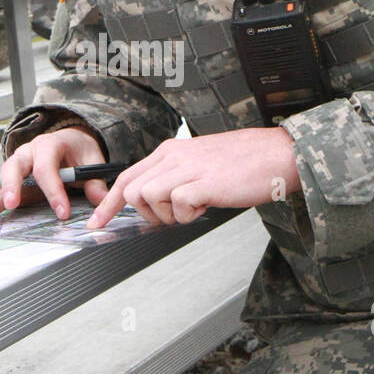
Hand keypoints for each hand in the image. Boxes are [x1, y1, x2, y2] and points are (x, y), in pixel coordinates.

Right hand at [0, 126, 107, 220]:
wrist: (70, 140)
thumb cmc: (79, 150)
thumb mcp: (92, 161)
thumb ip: (95, 181)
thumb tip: (102, 201)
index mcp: (50, 144)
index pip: (48, 168)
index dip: (54, 191)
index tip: (62, 212)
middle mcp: (30, 151)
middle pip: (16, 166)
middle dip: (13, 186)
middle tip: (12, 204)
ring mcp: (19, 163)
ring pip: (3, 177)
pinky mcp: (14, 176)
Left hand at [86, 127, 301, 228]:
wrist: (276, 155)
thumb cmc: (244, 162)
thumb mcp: (200, 162)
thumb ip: (175, 177)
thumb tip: (155, 202)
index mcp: (170, 151)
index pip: (127, 177)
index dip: (108, 203)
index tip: (97, 222)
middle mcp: (174, 156)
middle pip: (132, 192)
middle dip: (146, 214)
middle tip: (172, 216)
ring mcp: (188, 168)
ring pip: (149, 198)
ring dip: (168, 215)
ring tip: (193, 208)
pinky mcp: (203, 183)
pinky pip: (177, 206)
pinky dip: (187, 215)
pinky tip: (205, 206)